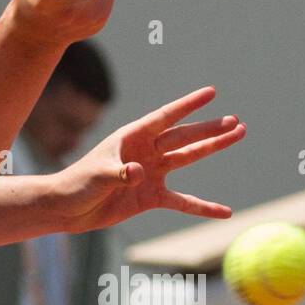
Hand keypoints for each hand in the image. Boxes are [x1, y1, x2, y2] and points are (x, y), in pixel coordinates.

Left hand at [55, 86, 245, 232]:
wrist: (67, 209)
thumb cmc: (77, 184)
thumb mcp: (97, 175)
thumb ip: (119, 173)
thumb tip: (139, 173)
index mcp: (132, 138)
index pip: (165, 117)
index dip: (188, 105)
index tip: (211, 92)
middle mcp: (145, 151)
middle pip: (183, 136)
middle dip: (209, 129)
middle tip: (236, 121)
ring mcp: (150, 173)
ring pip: (188, 157)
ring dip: (212, 148)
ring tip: (237, 136)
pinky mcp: (150, 196)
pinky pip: (182, 201)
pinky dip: (202, 207)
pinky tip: (224, 211)